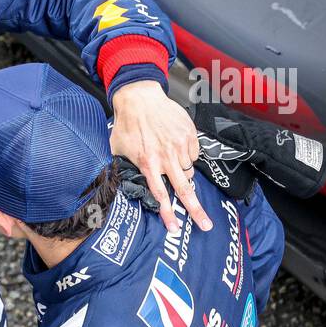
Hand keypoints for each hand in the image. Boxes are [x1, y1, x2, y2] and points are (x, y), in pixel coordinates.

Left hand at [110, 81, 211, 233]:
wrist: (140, 98)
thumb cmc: (127, 124)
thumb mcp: (118, 151)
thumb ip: (126, 169)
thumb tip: (128, 185)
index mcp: (148, 164)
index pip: (160, 195)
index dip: (168, 214)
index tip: (176, 228)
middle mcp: (166, 157)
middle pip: (184, 189)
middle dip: (196, 210)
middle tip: (206, 225)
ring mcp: (180, 146)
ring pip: (189, 170)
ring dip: (182, 171)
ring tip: (170, 159)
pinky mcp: (190, 135)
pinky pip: (194, 153)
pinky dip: (187, 154)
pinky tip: (174, 145)